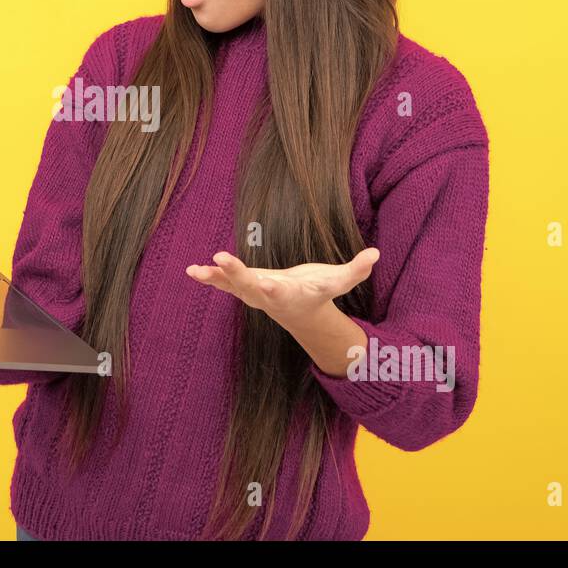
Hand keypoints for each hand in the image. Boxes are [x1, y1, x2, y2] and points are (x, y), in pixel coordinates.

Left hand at [185, 247, 379, 332]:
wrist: (300, 313)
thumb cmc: (319, 293)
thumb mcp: (339, 282)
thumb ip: (356, 270)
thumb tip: (376, 254)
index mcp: (291, 294)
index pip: (283, 291)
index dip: (275, 288)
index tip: (267, 283)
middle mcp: (269, 295)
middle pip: (251, 285)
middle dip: (236, 273)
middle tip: (220, 259)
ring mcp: (253, 293)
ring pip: (232, 285)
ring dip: (215, 277)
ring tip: (197, 269)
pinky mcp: (244, 287)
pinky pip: (223, 282)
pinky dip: (209, 277)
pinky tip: (191, 270)